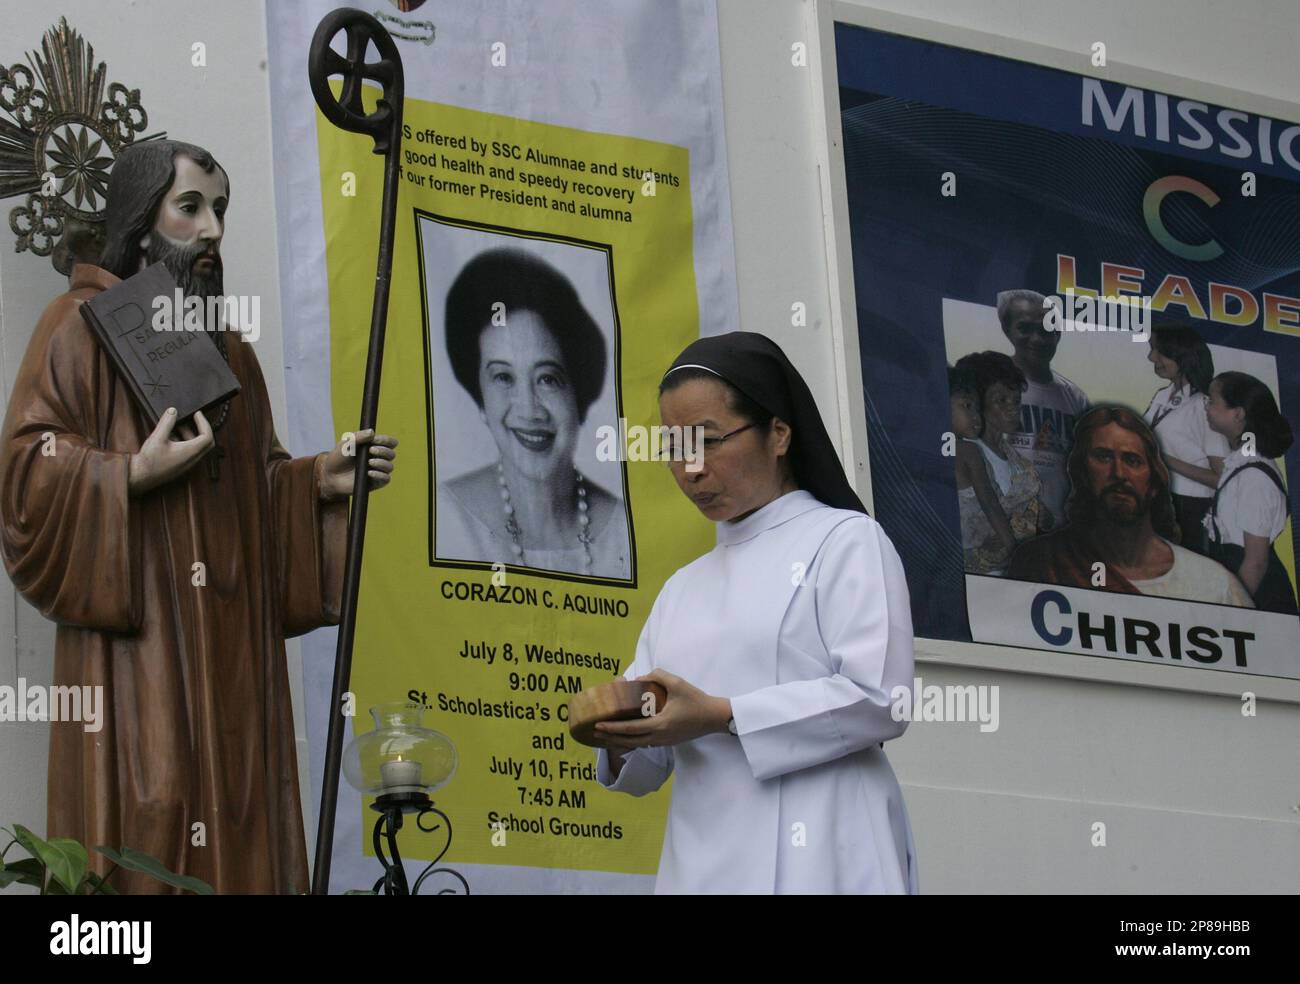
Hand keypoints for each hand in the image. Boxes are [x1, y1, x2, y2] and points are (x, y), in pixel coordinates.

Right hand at [128, 408, 213, 495]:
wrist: (140, 477)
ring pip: (197, 447)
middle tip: (192, 418)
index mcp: (191, 452)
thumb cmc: (149, 461)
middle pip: (206, 442)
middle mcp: (192, 459)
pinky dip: (184, 442)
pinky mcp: (181, 466)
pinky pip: (189, 452)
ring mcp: (187, 464)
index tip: (197, 414)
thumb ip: (167, 422)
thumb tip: (173, 411)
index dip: (204, 423)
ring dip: (190, 435)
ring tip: (177, 425)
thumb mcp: (158, 437)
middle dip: (200, 428)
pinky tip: (171, 436)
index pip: (207, 436)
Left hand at [318, 428, 397, 501]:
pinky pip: (386, 479)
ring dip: (382, 463)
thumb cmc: (337, 458)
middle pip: (391, 454)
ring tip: (370, 462)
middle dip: (383, 451)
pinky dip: (380, 475)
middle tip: (371, 450)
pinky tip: (370, 473)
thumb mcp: (345, 444)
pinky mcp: (375, 483)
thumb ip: (357, 437)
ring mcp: (377, 471)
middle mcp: (378, 459)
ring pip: (389, 466)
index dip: (386, 440)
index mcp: (374, 447)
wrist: (330, 476)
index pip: (390, 442)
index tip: (375, 440)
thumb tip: (372, 432)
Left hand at [595, 669, 730, 750]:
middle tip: (594, 731)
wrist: (714, 718)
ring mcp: (663, 741)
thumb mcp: (677, 683)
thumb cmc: (696, 700)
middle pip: (629, 741)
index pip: (630, 729)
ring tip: (605, 735)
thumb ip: (657, 676)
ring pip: (636, 744)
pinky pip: (644, 743)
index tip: (597, 724)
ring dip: (619, 740)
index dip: (612, 727)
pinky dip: (631, 740)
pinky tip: (625, 735)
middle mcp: (659, 737)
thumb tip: (638, 679)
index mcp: (660, 725)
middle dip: (610, 737)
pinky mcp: (667, 741)